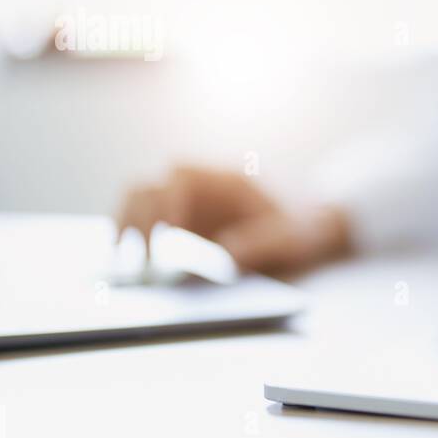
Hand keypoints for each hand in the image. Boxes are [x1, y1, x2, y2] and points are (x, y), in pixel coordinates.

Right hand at [115, 166, 350, 274]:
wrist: (316, 221)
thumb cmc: (304, 225)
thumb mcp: (290, 237)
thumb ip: (260, 243)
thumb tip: (225, 254)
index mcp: (226, 180)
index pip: (181, 178)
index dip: (167, 204)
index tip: (167, 235)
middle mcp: (201, 185)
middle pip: (149, 185)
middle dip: (136, 218)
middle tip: (138, 258)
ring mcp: (189, 202)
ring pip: (139, 198)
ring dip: (125, 224)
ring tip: (121, 259)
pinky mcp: (183, 221)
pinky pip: (146, 219)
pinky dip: (132, 234)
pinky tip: (126, 259)